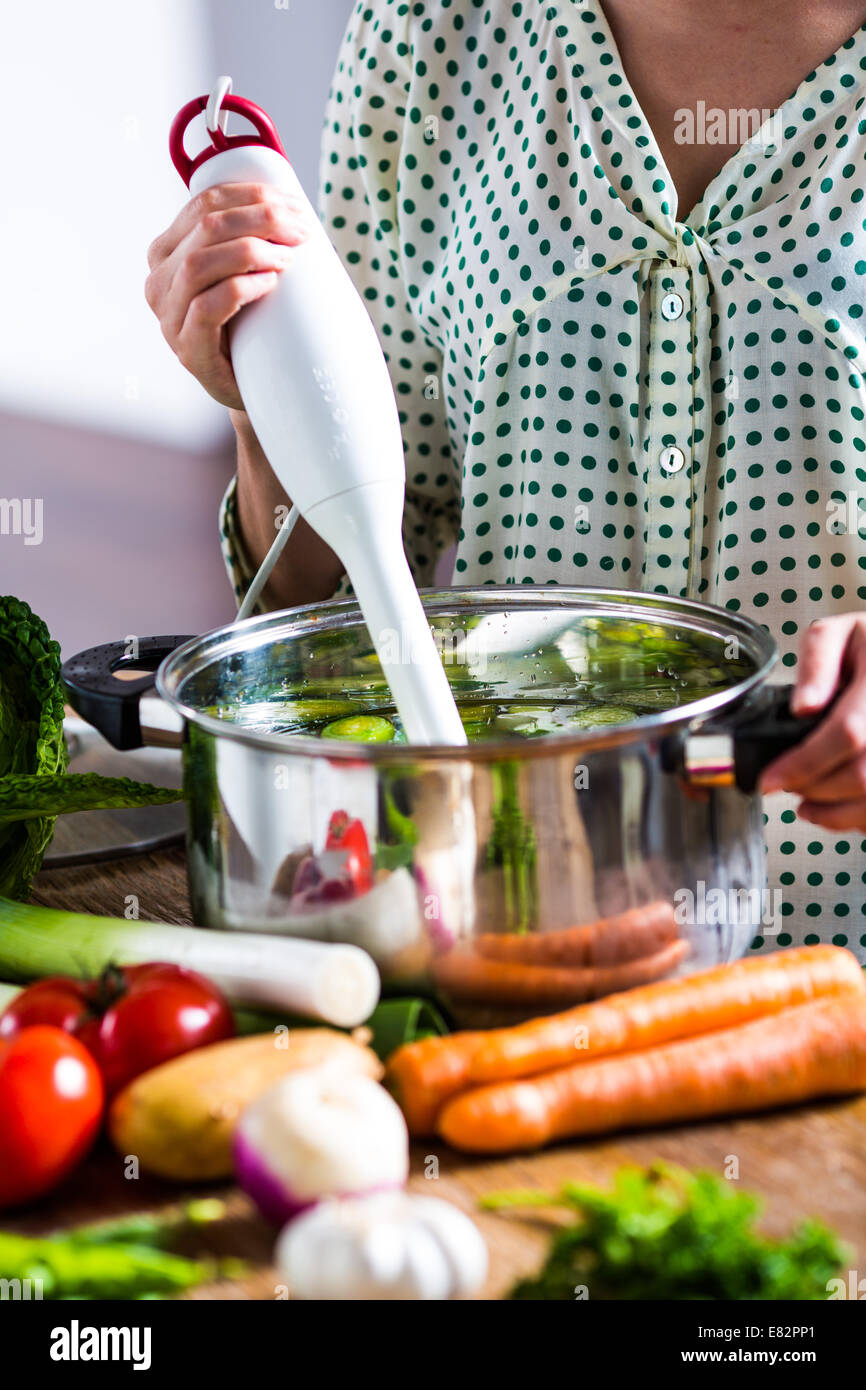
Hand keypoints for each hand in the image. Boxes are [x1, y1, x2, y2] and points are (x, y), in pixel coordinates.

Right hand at [145, 183, 310, 408]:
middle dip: (261, 219)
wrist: (252, 388)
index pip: (206, 202)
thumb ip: (246, 239)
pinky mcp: (187, 348)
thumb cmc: (251, 326)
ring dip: (252, 251)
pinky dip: (242, 287)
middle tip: (301, 232)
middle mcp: (160, 278)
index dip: (253, 195)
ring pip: (201, 262)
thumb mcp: (243, 273)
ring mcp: (168, 315)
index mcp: (169, 251)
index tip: (296, 206)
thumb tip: (293, 205)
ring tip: (288, 259)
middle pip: (207, 226)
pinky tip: (269, 284)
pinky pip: (208, 306)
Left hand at [760, 613, 865, 829]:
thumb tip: (803, 705)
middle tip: (786, 785)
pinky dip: (860, 819)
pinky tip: (839, 808)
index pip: (848, 733)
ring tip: (807, 802)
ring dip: (835, 812)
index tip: (770, 779)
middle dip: (814, 789)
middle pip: (863, 775)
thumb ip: (818, 659)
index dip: (804, 763)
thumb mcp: (844, 632)